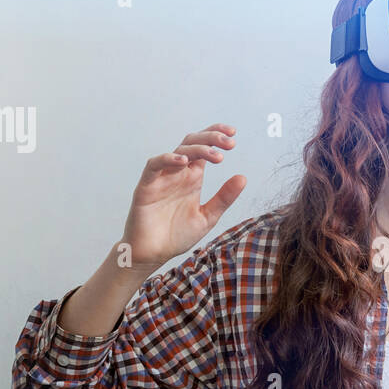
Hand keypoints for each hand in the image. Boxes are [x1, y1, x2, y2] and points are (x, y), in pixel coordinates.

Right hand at [121, 123, 246, 267]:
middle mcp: (177, 174)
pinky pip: (154, 166)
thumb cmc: (177, 235)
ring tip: (216, 156)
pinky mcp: (146, 187)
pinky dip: (167, 159)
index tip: (233, 134)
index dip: (216, 136)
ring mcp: (161, 178)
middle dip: (211, 138)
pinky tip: (184, 162)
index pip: (204, 149)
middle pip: (192, 144)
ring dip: (197, 149)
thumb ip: (224, 198)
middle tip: (230, 142)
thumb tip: (243, 177)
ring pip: (177, 152)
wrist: (153, 254)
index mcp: (192, 178)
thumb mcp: (207, 216)